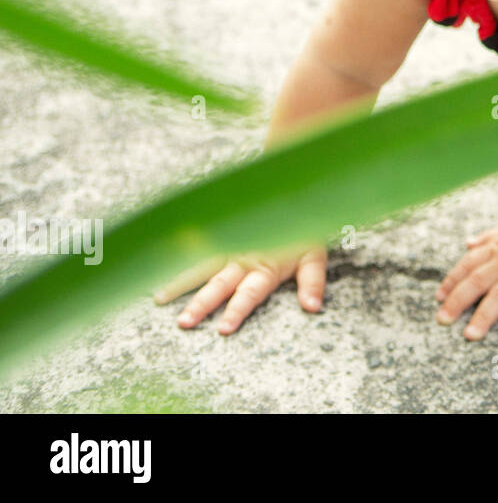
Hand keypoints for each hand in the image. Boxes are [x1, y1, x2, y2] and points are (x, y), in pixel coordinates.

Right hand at [153, 244, 326, 333]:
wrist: (294, 196)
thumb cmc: (303, 230)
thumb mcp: (314, 255)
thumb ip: (312, 281)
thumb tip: (313, 307)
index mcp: (265, 267)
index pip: (249, 293)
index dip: (237, 310)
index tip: (222, 329)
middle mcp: (243, 258)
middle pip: (219, 284)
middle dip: (201, 304)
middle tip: (183, 322)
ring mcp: (230, 247)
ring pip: (201, 266)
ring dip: (180, 281)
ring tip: (158, 297)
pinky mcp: (221, 235)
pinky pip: (196, 247)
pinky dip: (177, 255)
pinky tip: (156, 264)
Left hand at [435, 215, 497, 344]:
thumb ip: (489, 236)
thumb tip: (468, 243)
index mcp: (497, 249)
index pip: (468, 265)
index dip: (452, 281)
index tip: (439, 297)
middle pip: (476, 282)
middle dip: (456, 301)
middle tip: (443, 320)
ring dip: (483, 317)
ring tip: (471, 335)